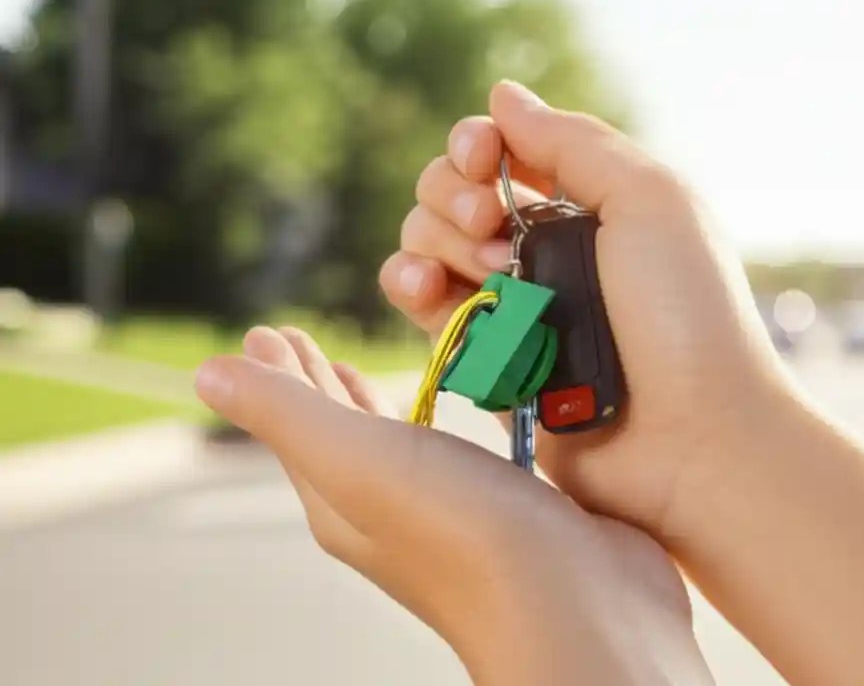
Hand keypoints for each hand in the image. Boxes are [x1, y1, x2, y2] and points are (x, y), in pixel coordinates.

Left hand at [193, 326, 712, 685]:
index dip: (278, 374)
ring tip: (359, 373)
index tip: (267, 331)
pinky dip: (443, 417)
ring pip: (396, 444)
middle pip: (338, 435)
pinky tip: (458, 413)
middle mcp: (389, 513)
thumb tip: (209, 374)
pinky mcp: (508, 507)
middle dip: (316, 384)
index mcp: (342, 504)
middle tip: (298, 342)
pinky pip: (457, 452)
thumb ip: (287, 413)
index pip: (295, 426)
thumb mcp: (358, 461)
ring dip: (375, 401)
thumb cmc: (468, 538)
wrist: (578, 608)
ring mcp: (451, 513)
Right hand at [381, 81, 796, 535]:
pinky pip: (420, 306)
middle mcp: (545, 250)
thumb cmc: (689, 319)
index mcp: (589, 204)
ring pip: (427, 242)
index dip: (477, 144)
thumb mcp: (651, 202)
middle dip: (456, 195)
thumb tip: (501, 96)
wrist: (693, 441)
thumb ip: (573, 143)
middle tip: (493, 228)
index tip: (485, 162)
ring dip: (439, 240)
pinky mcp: (485, 361)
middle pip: (453, 191)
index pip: (503, 150)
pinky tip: (425, 289)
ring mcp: (512, 306)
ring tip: (489, 272)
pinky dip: (410, 285)